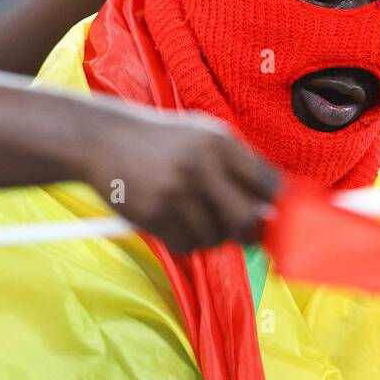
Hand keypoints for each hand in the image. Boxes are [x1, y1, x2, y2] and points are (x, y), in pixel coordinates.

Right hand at [84, 100, 278, 253]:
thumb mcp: (205, 134)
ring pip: (216, 237)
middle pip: (247, 219)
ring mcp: (176, 193)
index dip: (272, 202)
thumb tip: (274, 201)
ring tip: (197, 216)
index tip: (268, 209)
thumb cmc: (164, 141)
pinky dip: (186, 240)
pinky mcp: (153, 215)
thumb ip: (239, 162)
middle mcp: (201, 167)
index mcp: (220, 143)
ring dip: (213, 235)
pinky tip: (175, 221)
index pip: (267, 183)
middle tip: (242, 229)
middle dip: (250, 230)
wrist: (104, 140)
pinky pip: (186, 245)